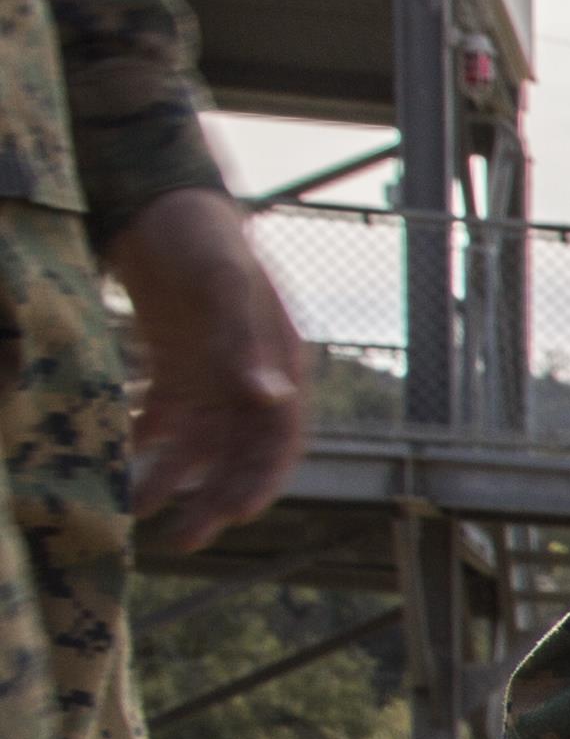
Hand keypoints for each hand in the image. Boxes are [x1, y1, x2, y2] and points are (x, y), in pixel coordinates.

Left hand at [104, 187, 310, 549]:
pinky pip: (164, 420)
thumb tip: (268, 399)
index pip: (279, 438)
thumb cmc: (199, 234)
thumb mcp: (223, 281)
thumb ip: (243, 341)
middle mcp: (249, 378)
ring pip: (199, 446)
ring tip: (137, 511)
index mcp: (278, 361)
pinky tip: (122, 462)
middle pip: (239, 454)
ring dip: (175, 481)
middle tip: (182, 539)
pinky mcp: (175, 367)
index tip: (235, 514)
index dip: (262, 478)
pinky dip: (147, 444)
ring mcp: (211, 375)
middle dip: (214, 499)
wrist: (157, 198)